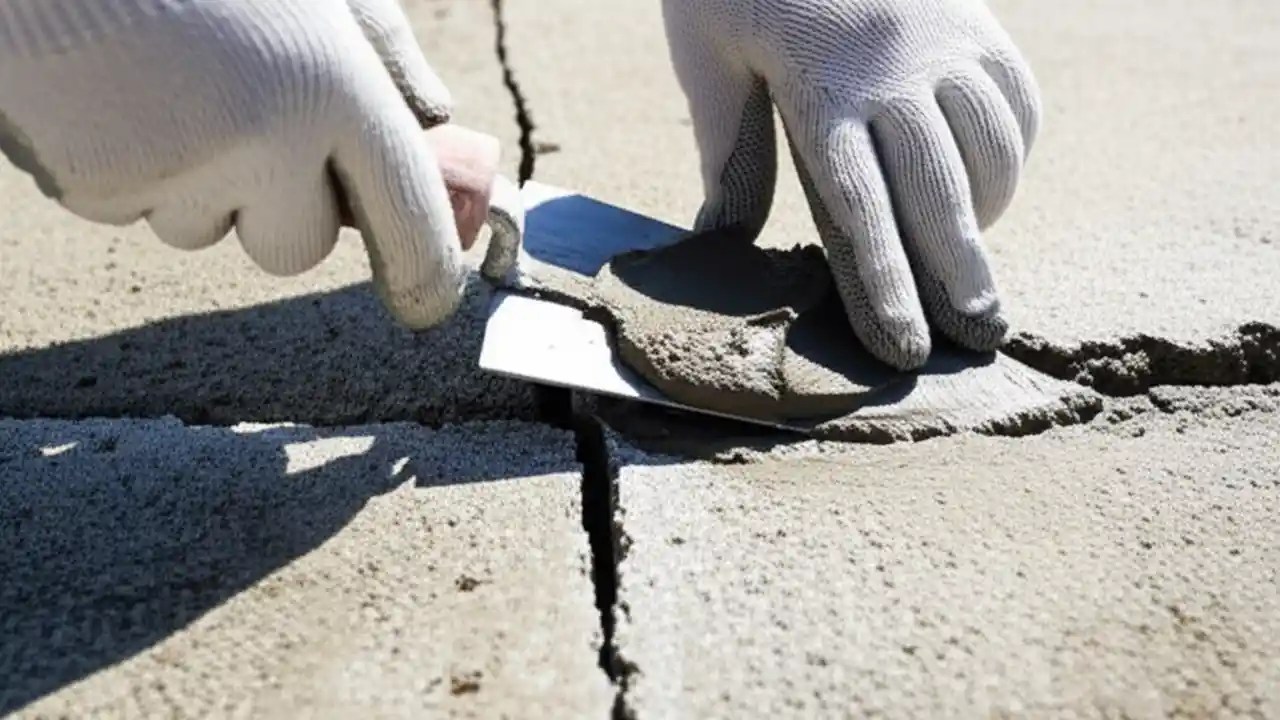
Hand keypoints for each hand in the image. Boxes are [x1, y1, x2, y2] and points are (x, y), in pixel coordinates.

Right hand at [0, 0, 472, 328]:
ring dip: (198, 185)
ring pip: (208, 230)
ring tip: (168, 84)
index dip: (424, 273)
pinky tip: (117, 95)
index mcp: (333, 85)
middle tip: (247, 123)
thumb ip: (385, 55)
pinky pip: (137, 210)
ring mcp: (174, 169)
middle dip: (280, 210)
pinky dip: (133, 170)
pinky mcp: (92, 185)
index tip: (428, 303)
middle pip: (295, 249)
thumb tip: (432, 124)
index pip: (406, 219)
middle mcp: (264, 138)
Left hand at [662, 0, 1041, 369]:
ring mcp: (943, 40)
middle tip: (984, 335)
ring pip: (992, 145)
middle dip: (962, 272)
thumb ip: (730, 152)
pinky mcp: (973, 16)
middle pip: (941, 191)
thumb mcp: (710, 62)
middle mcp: (893, 72)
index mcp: (821, 91)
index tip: (907, 347)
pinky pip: (1017, 95)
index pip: (861, 209)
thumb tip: (723, 238)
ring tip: (976, 258)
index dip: (887, 285)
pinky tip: (996, 178)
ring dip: (992, 210)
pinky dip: (1016, 147)